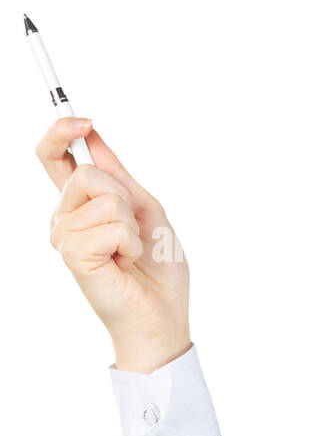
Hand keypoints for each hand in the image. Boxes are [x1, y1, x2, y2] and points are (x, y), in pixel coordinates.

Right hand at [37, 117, 190, 372]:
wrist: (162, 315)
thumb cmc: (157, 271)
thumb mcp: (146, 211)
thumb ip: (119, 176)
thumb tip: (92, 138)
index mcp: (81, 206)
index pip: (54, 159)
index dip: (60, 133)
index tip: (83, 120)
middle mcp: (65, 219)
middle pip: (86, 172)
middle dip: (124, 197)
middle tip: (134, 233)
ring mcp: (66, 237)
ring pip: (103, 197)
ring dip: (131, 224)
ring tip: (131, 252)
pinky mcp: (73, 255)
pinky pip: (110, 224)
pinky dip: (130, 242)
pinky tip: (125, 262)